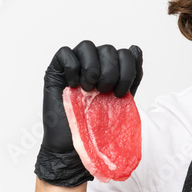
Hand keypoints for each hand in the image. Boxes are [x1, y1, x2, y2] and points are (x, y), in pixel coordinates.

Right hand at [35, 40, 143, 185]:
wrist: (77, 146)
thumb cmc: (98, 126)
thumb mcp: (122, 101)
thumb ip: (131, 76)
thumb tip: (135, 49)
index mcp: (111, 70)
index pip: (125, 54)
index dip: (127, 70)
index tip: (121, 93)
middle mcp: (93, 65)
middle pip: (108, 49)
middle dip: (111, 71)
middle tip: (105, 92)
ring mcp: (74, 66)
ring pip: (87, 46)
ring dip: (92, 67)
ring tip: (90, 90)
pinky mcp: (55, 71)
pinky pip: (64, 53)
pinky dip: (72, 66)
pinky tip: (74, 85)